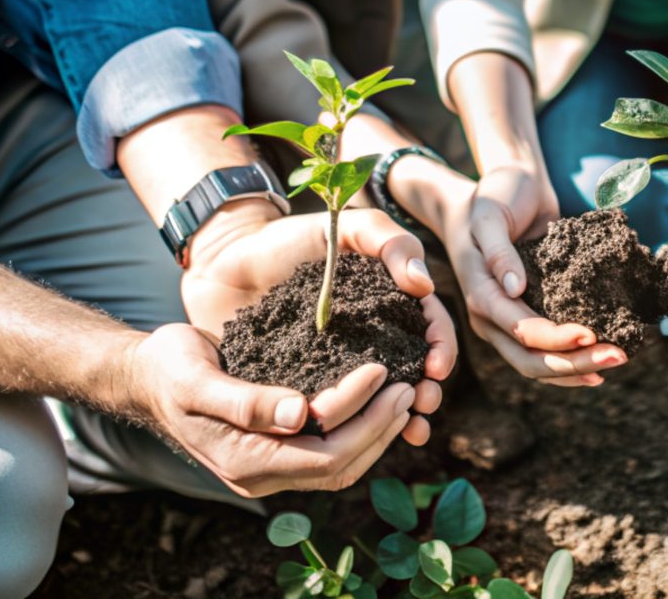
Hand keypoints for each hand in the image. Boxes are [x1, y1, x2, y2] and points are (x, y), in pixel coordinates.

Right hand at [123, 323, 419, 495]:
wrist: (147, 375)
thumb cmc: (169, 370)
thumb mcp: (198, 379)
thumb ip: (245, 401)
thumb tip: (298, 415)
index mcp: (245, 462)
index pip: (325, 455)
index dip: (362, 419)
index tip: (385, 372)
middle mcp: (262, 473)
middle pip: (341, 465)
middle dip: (380, 428)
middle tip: (411, 386)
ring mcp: (270, 465)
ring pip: (340, 463)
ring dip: (376, 432)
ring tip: (403, 392)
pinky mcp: (277, 448)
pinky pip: (328, 449)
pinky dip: (358, 428)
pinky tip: (376, 399)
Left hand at [182, 205, 456, 444]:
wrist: (227, 262)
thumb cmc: (288, 238)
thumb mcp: (342, 227)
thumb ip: (387, 240)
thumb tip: (423, 283)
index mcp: (389, 302)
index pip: (429, 326)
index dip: (440, 347)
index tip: (435, 367)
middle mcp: (372, 337)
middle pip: (414, 368)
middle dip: (427, 389)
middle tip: (423, 401)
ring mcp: (341, 364)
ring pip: (382, 397)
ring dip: (402, 415)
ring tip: (409, 429)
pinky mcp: (308, 386)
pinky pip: (338, 411)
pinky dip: (357, 428)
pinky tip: (366, 441)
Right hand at [443, 163, 626, 387]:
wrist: (501, 188)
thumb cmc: (492, 198)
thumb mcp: (489, 215)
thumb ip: (499, 251)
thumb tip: (514, 288)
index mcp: (481, 294)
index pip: (520, 329)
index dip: (555, 338)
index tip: (590, 334)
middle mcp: (492, 317)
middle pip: (530, 359)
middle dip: (574, 363)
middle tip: (618, 355)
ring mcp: (510, 320)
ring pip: (539, 362)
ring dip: (578, 368)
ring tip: (617, 359)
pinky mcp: (529, 314)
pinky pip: (547, 349)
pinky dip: (572, 360)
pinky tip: (599, 365)